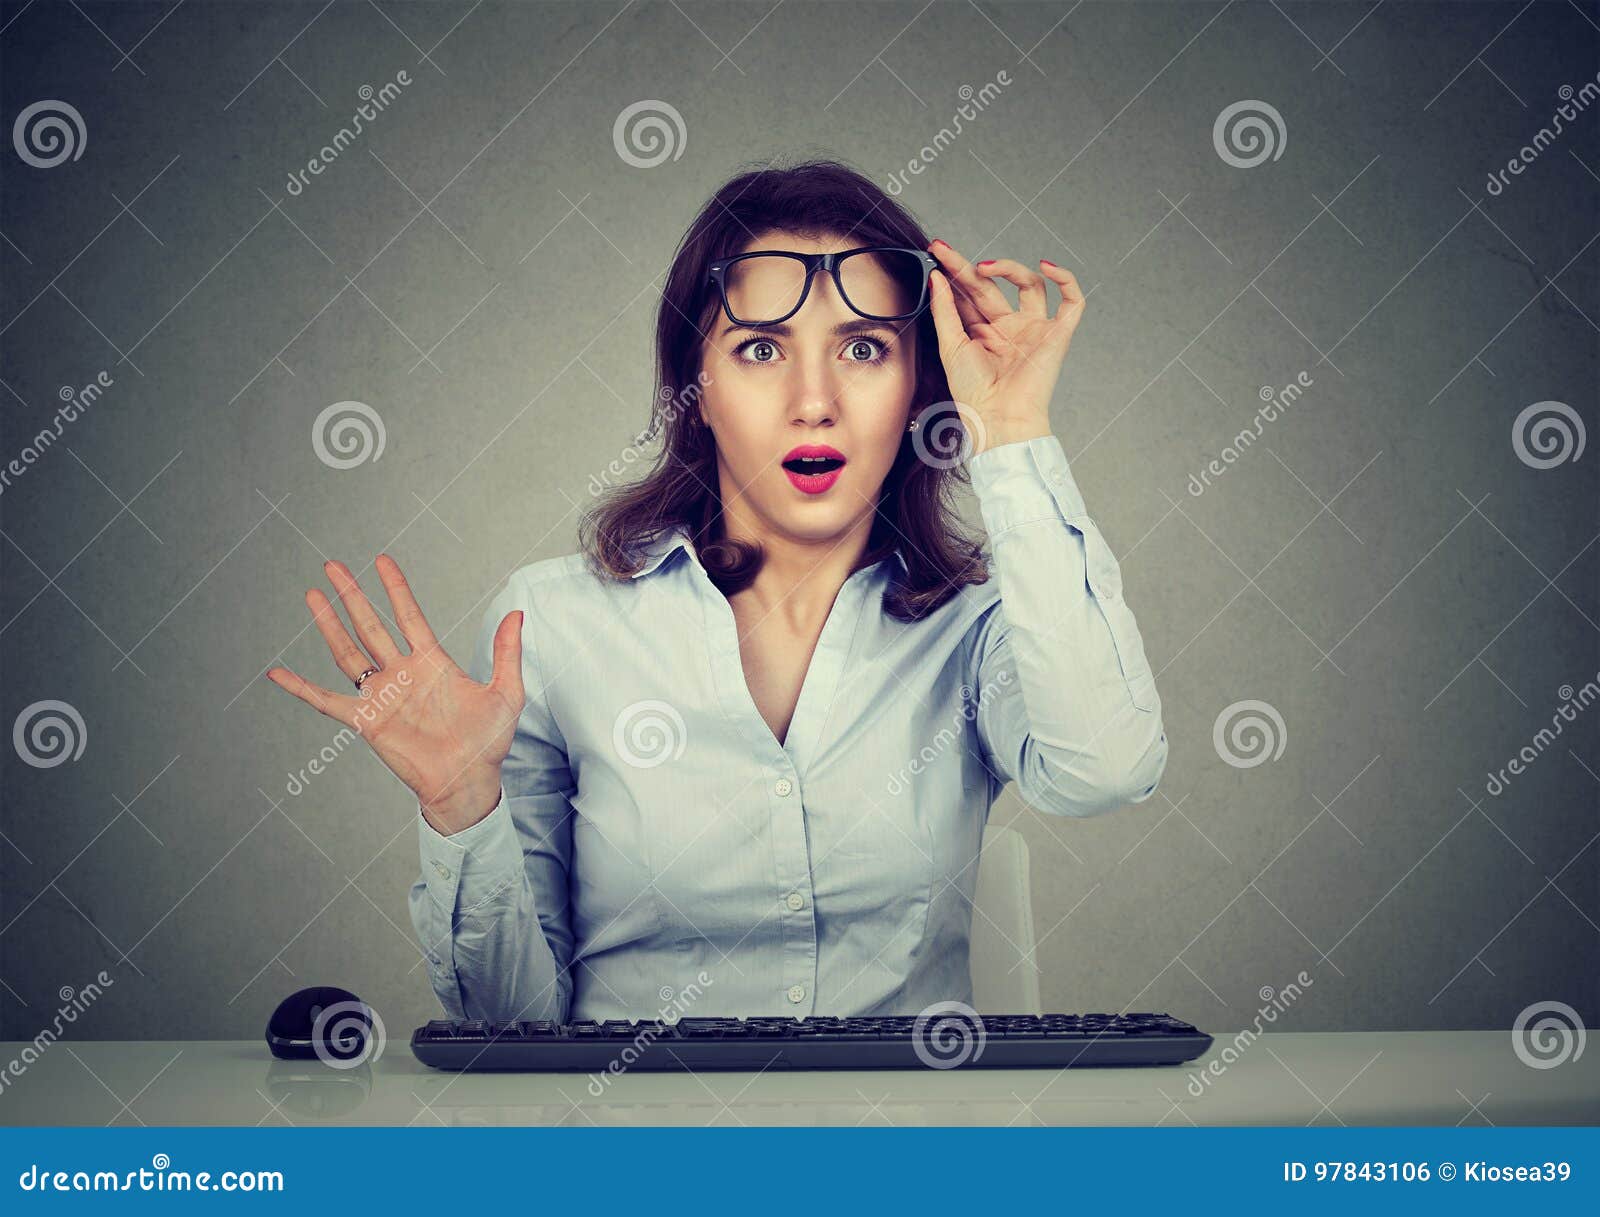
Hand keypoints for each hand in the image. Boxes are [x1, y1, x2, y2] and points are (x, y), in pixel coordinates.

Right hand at [264, 554, 525, 835]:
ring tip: (313, 596)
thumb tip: (517, 613)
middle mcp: (402, 674)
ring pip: (348, 652)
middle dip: (351, 595)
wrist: (468, 782)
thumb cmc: (488, 742)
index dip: (395, 588)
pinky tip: (278, 674)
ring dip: (329, 625)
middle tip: (332, 565)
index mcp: (432, 663)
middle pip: (370, 625)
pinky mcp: (367, 721)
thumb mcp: (506, 693)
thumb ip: (507, 653)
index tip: (381, 560)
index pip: (409, 615)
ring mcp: (382, 696)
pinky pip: (327, 702)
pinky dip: (301, 689)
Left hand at [924, 239, 1085, 454]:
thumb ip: (945, 310)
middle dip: (968, 266)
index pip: (969, 293)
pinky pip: (1072, 301)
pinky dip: (1065, 280)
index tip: (936, 251)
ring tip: (984, 267)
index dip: (954, 271)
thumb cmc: (974, 393)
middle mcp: (1008, 328)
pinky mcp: (1057, 335)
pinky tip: (1047, 266)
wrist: (998, 418)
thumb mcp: (951, 345)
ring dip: (1010, 269)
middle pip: (992, 286)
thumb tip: (938, 276)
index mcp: (983, 333)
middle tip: (944, 250)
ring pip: (1030, 285)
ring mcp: (1033, 329)